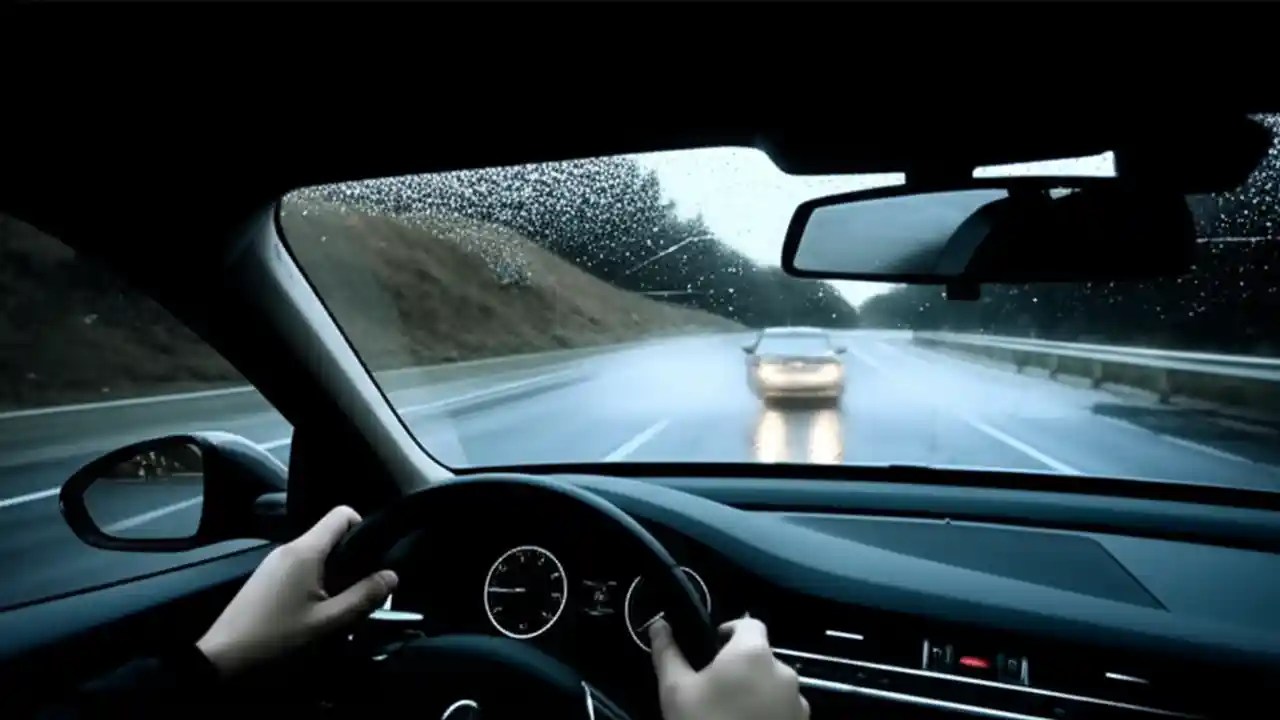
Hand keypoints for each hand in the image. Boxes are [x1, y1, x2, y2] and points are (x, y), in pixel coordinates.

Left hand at [196, 506, 397, 675]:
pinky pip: (301, 566)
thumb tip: (392, 576)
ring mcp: (274, 562)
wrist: (222, 657)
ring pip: (317, 554)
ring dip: (334, 574)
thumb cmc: (276, 636)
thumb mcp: (327, 622)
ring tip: (338, 606)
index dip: (363, 527)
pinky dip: (316, 581)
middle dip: (352, 559)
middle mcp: (289, 548)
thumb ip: (363, 597)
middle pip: (331, 536)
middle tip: (361, 591)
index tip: (372, 558)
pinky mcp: (266, 577)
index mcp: (305, 551)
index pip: (341, 514)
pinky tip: (314, 611)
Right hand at [649, 615, 808, 719]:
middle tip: (713, 688)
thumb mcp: (676, 690)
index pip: (749, 623)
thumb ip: (668, 652)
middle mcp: (784, 671)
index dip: (730, 631)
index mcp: (753, 653)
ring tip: (729, 712)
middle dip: (739, 666)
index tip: (710, 649)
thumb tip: (658, 624)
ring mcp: (798, 701)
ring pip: (773, 683)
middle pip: (761, 656)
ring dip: (755, 690)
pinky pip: (783, 708)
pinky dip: (768, 711)